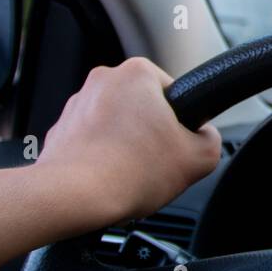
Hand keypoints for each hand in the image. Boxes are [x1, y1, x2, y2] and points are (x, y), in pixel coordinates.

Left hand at [35, 58, 221, 231]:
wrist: (74, 197)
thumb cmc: (131, 172)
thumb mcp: (200, 158)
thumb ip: (211, 139)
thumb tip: (204, 137)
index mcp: (138, 73)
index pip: (175, 91)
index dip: (182, 122)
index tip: (178, 144)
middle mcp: (104, 80)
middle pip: (144, 107)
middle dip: (152, 133)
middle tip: (157, 162)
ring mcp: (77, 104)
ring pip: (117, 124)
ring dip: (126, 145)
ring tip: (131, 173)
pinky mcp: (60, 129)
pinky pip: (93, 142)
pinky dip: (102, 157)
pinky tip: (109, 178)